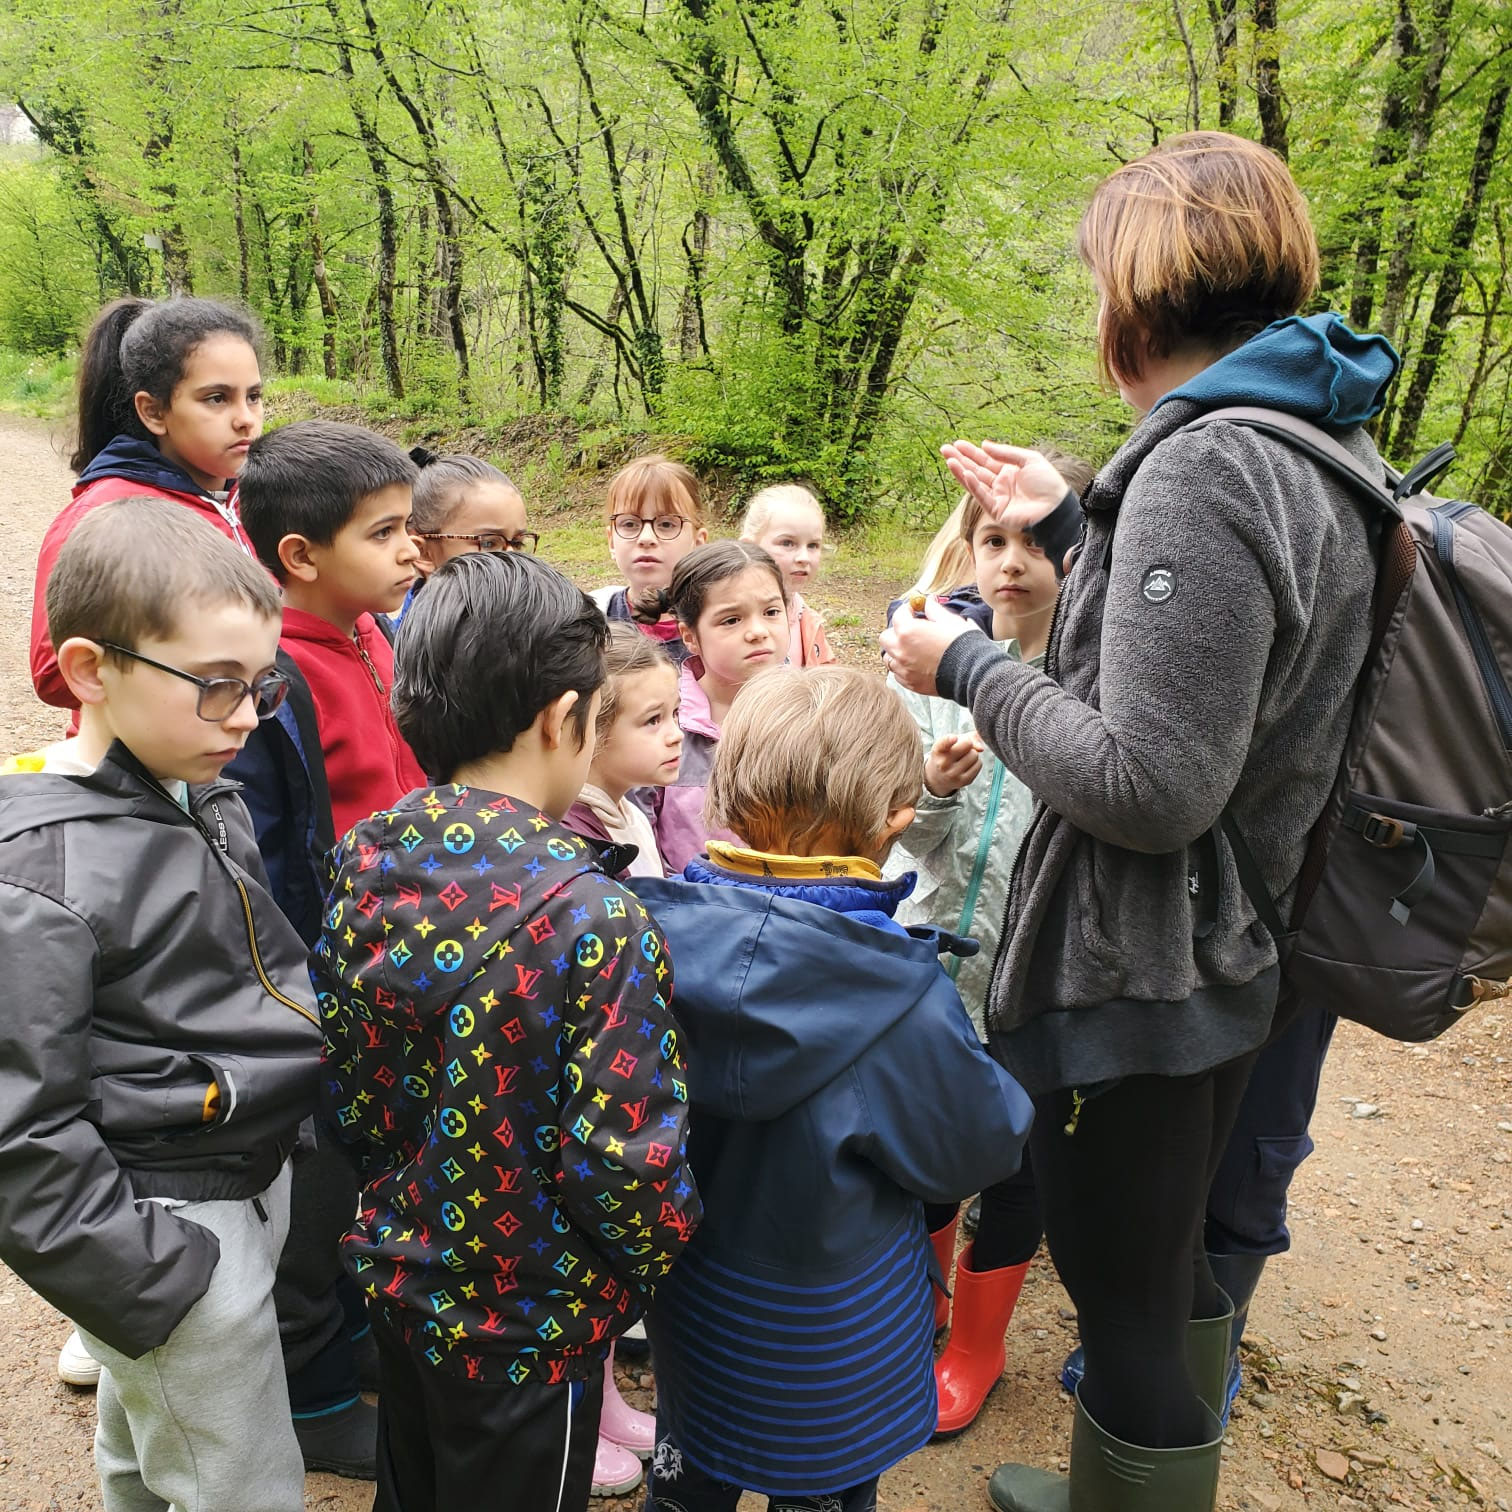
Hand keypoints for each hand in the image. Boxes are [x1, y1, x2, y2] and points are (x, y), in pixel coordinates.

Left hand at [881, 596, 974, 697]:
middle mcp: (900, 651)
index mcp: (908, 631)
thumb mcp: (949, 620)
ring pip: (889, 658)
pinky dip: (903, 668)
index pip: (898, 615)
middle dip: (896, 632)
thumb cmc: (962, 644)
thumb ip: (934, 609)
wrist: (971, 672)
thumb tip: (928, 601)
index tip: (914, 610)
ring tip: (911, 649)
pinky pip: (898, 674)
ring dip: (896, 652)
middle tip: (910, 630)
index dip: (907, 610)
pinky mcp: (910, 683)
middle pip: (886, 637)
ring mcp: (904, 669)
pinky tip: (915, 664)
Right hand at [924, 732, 982, 795]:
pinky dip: (976, 762)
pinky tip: (968, 765)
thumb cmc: (948, 753)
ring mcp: (953, 774)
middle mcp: (943, 764)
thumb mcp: (952, 742)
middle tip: (962, 749)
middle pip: (967, 744)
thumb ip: (968, 737)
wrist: (939, 777)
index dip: (950, 739)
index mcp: (938, 751)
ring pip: (975, 755)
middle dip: (968, 744)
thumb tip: (981, 748)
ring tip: (964, 758)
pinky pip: (979, 764)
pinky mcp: (963, 781)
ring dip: (973, 754)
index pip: (943, 743)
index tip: (954, 738)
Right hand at [941, 440, 1068, 531]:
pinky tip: (965, 474)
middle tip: (945, 449)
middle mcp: (1001, 484)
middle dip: (961, 459)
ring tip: (949, 460)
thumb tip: (984, 445)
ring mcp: (998, 498)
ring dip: (962, 471)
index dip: (972, 452)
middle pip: (976, 469)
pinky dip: (973, 485)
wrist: (1056, 508)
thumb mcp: (1029, 459)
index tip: (957, 444)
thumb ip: (1006, 453)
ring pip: (975, 482)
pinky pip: (982, 496)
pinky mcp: (996, 511)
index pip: (986, 460)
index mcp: (1009, 471)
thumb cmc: (1048, 484)